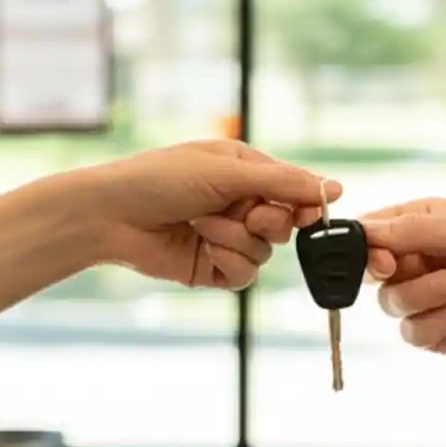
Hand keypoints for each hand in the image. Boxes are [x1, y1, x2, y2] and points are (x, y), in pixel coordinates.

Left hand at [71, 140, 338, 288]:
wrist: (110, 214)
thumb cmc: (160, 178)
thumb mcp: (226, 171)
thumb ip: (281, 183)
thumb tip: (335, 188)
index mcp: (245, 172)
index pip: (294, 190)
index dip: (307, 204)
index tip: (314, 213)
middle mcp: (239, 204)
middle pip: (286, 225)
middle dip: (267, 222)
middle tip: (246, 214)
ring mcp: (226, 237)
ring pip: (265, 252)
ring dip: (236, 239)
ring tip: (202, 224)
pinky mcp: (212, 268)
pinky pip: (245, 275)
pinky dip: (229, 262)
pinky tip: (205, 247)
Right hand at [361, 199, 445, 356]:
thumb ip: (416, 229)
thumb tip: (366, 230)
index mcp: (422, 224)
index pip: (372, 231)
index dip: (364, 244)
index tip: (378, 255)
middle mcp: (419, 260)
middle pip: (371, 271)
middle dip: (388, 274)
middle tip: (406, 269)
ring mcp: (427, 297)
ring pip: (390, 303)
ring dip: (420, 297)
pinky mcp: (438, 331)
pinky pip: (412, 333)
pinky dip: (434, 324)